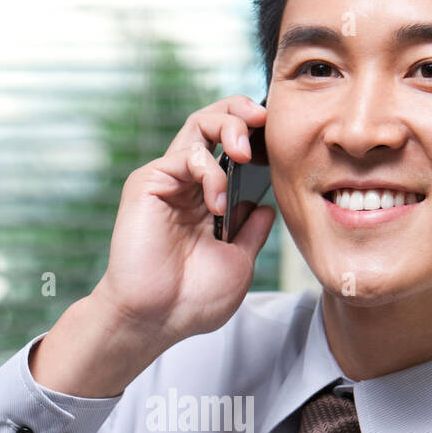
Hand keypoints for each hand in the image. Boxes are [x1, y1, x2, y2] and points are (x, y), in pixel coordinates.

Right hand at [90, 95, 275, 351]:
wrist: (156, 319)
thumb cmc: (192, 301)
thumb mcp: (238, 263)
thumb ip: (252, 233)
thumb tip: (267, 208)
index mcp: (207, 199)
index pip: (231, 148)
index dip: (257, 135)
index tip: (283, 139)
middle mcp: (187, 184)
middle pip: (214, 123)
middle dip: (242, 113)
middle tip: (264, 120)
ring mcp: (167, 181)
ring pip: (198, 125)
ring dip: (229, 128)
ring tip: (246, 153)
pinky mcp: (148, 183)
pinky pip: (186, 155)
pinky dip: (210, 171)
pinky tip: (216, 203)